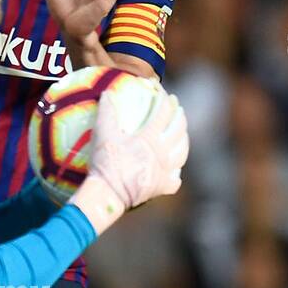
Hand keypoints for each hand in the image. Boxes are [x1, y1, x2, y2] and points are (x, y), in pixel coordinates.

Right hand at [69, 84, 188, 234]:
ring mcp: (164, 172)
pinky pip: (175, 180)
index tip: (164, 93)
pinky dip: (176, 174)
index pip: (164, 114)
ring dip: (184, 140)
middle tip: (177, 108)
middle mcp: (162, 154)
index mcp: (149, 139)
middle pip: (179, 130)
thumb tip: (107, 93)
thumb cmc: (105, 163)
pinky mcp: (161, 188)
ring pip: (183, 153)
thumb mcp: (103, 134)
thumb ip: (107, 112)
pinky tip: (174, 170)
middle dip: (180, 116)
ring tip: (181, 134)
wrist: (108, 194)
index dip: (166, 101)